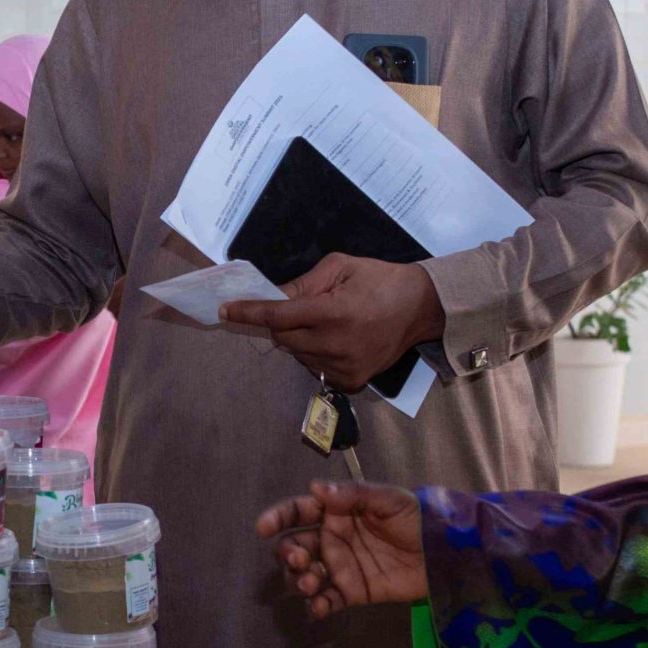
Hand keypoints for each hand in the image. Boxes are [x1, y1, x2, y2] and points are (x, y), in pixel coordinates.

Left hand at [221, 256, 443, 389]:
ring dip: (300, 339)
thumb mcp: (341, 267)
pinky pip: (315, 368)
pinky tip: (338, 339)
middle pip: (283, 338)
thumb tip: (272, 296)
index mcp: (333, 313)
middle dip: (282, 323)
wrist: (421, 308)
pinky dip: (316, 353)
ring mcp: (344, 367)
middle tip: (303, 309)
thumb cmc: (380, 280)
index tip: (225, 310)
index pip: (278, 316)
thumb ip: (303, 283)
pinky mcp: (351, 381)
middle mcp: (336, 344)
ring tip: (328, 323)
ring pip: (297, 355)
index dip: (249, 312)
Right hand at [255, 481, 428, 618]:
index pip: (299, 512)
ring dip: (300, 580)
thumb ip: (352, 495)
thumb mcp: (388, 499)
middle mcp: (332, 540)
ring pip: (306, 575)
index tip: (264, 527)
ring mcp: (340, 567)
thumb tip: (316, 488)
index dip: (279, 517)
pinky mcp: (352, 592)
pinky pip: (328, 601)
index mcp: (336, 512)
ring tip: (311, 584)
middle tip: (299, 559)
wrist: (444, 552)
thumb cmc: (416, 518)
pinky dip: (318, 606)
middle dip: (289, 553)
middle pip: (296, 546)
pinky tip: (319, 606)